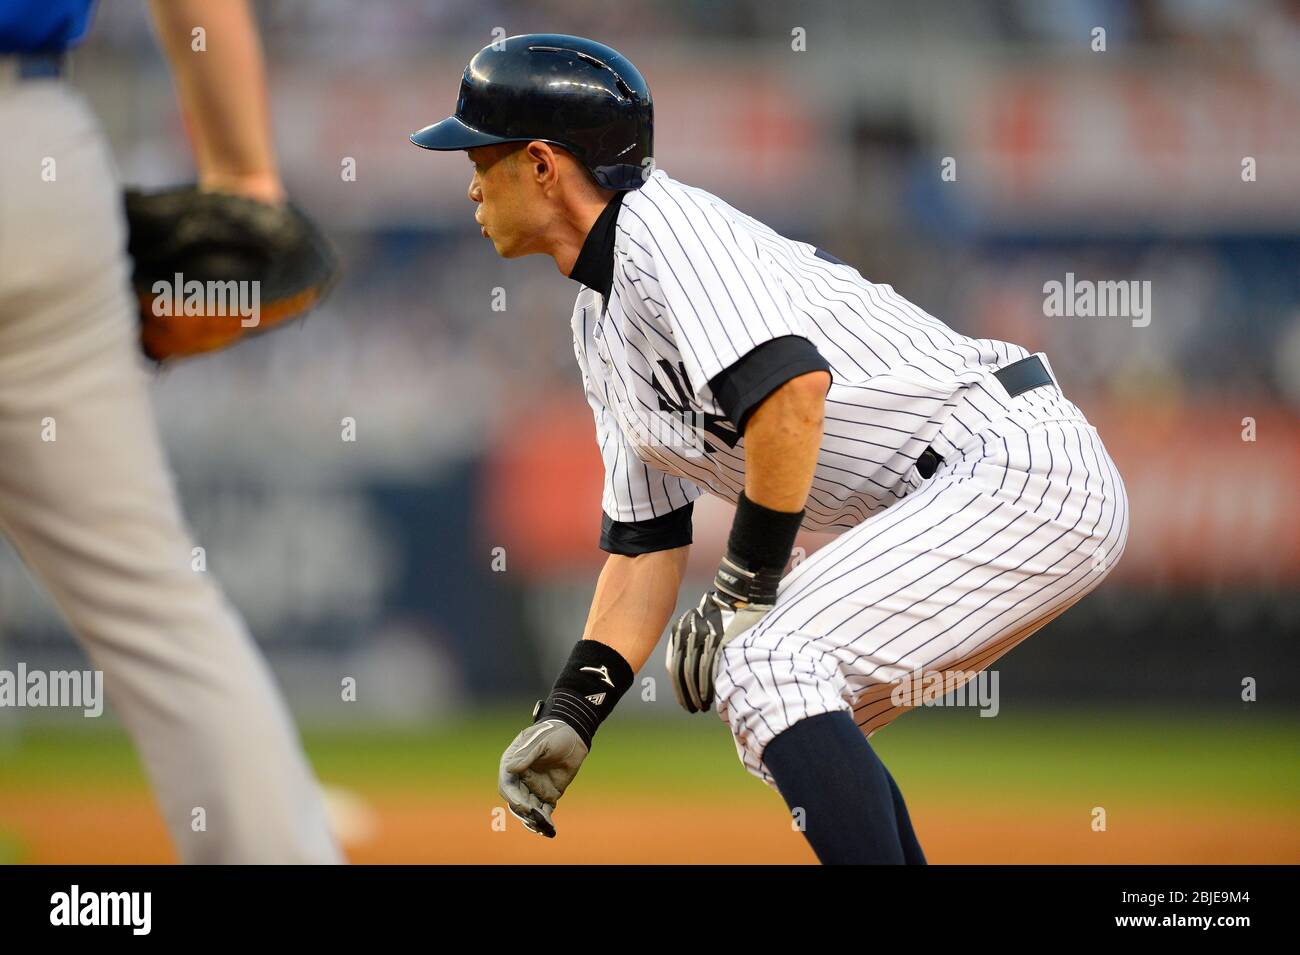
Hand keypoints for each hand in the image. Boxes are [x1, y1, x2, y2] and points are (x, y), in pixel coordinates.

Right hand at [497, 718, 589, 837]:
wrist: (575, 736)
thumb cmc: (555, 733)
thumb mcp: (542, 741)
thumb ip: (528, 754)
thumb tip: (510, 768)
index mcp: (513, 763)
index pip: (507, 785)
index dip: (513, 797)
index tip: (524, 805)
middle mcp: (520, 778)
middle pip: (516, 800)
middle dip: (523, 811)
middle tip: (535, 817)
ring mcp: (534, 787)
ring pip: (529, 809)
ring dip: (533, 820)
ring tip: (542, 828)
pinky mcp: (548, 794)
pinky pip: (544, 811)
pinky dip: (545, 821)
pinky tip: (550, 830)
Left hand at [666, 580, 772, 713]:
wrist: (740, 594)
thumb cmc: (722, 614)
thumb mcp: (701, 625)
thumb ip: (693, 645)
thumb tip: (690, 673)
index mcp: (682, 631)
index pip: (675, 666)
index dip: (679, 688)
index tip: (684, 702)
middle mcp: (690, 633)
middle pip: (683, 672)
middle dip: (686, 694)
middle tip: (692, 709)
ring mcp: (705, 637)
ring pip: (695, 672)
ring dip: (697, 694)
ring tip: (701, 706)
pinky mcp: (719, 638)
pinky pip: (709, 666)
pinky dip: (706, 684)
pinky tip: (708, 696)